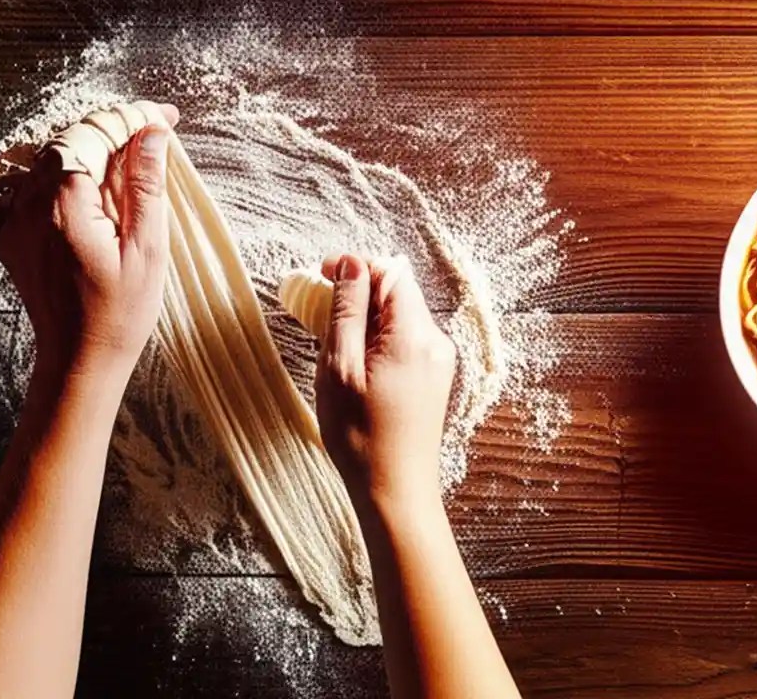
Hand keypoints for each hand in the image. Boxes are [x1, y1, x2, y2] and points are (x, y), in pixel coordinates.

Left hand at [0, 105, 179, 378]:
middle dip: (112, 128)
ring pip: (37, 157)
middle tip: (155, 132)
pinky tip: (18, 175)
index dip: (132, 117)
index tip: (165, 117)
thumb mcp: (148, 248)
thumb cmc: (121, 312)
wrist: (82, 357)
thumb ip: (146, 186)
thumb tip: (151, 134)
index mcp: (66, 202)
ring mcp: (11, 220)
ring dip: (79, 145)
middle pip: (68, 139)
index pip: (95, 133)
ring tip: (119, 153)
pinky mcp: (5, 237)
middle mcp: (29, 205)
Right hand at [315, 254, 457, 510]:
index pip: (391, 272)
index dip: (355, 267)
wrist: (395, 492)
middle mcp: (436, 341)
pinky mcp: (433, 380)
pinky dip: (377, 342)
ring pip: (399, 319)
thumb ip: (346, 311)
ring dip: (365, 320)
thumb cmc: (360, 436)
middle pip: (397, 294)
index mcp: (415, 333)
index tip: (320, 276)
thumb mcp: (340, 368)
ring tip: (333, 349)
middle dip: (357, 295)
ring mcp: (438, 362)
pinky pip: (405, 343)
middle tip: (318, 315)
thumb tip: (351, 264)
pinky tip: (355, 369)